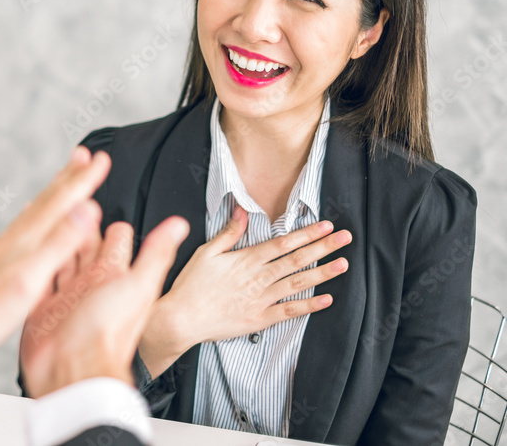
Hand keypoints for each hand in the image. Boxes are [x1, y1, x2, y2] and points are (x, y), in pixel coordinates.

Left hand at [0, 147, 110, 379]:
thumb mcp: (28, 282)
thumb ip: (58, 244)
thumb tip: (86, 209)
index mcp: (27, 242)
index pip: (62, 202)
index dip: (83, 180)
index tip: (102, 159)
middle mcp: (14, 239)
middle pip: (47, 200)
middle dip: (69, 177)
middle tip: (85, 155)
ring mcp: (2, 249)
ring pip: (34, 211)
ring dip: (53, 192)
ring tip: (64, 177)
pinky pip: (23, 227)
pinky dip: (36, 215)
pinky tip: (31, 221)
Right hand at [19, 214, 189, 398]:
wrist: (75, 370)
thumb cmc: (109, 333)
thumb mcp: (140, 285)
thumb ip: (156, 254)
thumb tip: (179, 225)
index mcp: (113, 276)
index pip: (115, 240)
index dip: (112, 223)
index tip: (104, 202)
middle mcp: (90, 284)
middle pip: (83, 245)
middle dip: (79, 223)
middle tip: (72, 204)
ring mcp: (65, 296)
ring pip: (59, 258)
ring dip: (56, 241)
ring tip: (49, 218)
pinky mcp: (41, 308)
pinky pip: (36, 279)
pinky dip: (33, 265)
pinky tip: (27, 251)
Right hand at [139, 205, 351, 377]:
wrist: (182, 318)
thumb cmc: (191, 284)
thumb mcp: (206, 252)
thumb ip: (228, 232)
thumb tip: (241, 210)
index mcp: (247, 260)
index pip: (284, 243)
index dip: (307, 233)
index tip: (326, 226)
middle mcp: (259, 278)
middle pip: (297, 260)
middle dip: (323, 248)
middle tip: (345, 239)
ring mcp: (262, 299)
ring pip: (298, 283)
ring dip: (323, 274)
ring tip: (343, 265)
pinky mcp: (260, 319)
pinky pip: (289, 311)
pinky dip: (309, 306)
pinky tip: (327, 300)